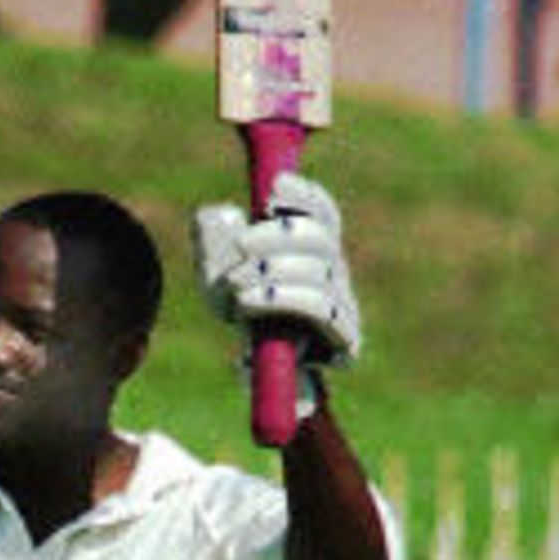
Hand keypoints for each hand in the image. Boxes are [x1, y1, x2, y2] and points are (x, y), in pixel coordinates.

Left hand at [191, 174, 360, 373]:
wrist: (254, 367)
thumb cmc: (239, 309)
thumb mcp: (215, 267)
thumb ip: (213, 233)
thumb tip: (220, 216)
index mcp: (314, 248)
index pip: (322, 212)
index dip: (303, 196)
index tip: (271, 192)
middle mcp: (334, 272)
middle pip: (319, 241)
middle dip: (277, 238)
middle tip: (240, 246)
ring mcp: (343, 305)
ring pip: (319, 276)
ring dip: (275, 276)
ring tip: (237, 288)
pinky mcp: (346, 339)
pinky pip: (324, 312)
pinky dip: (286, 302)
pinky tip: (250, 303)